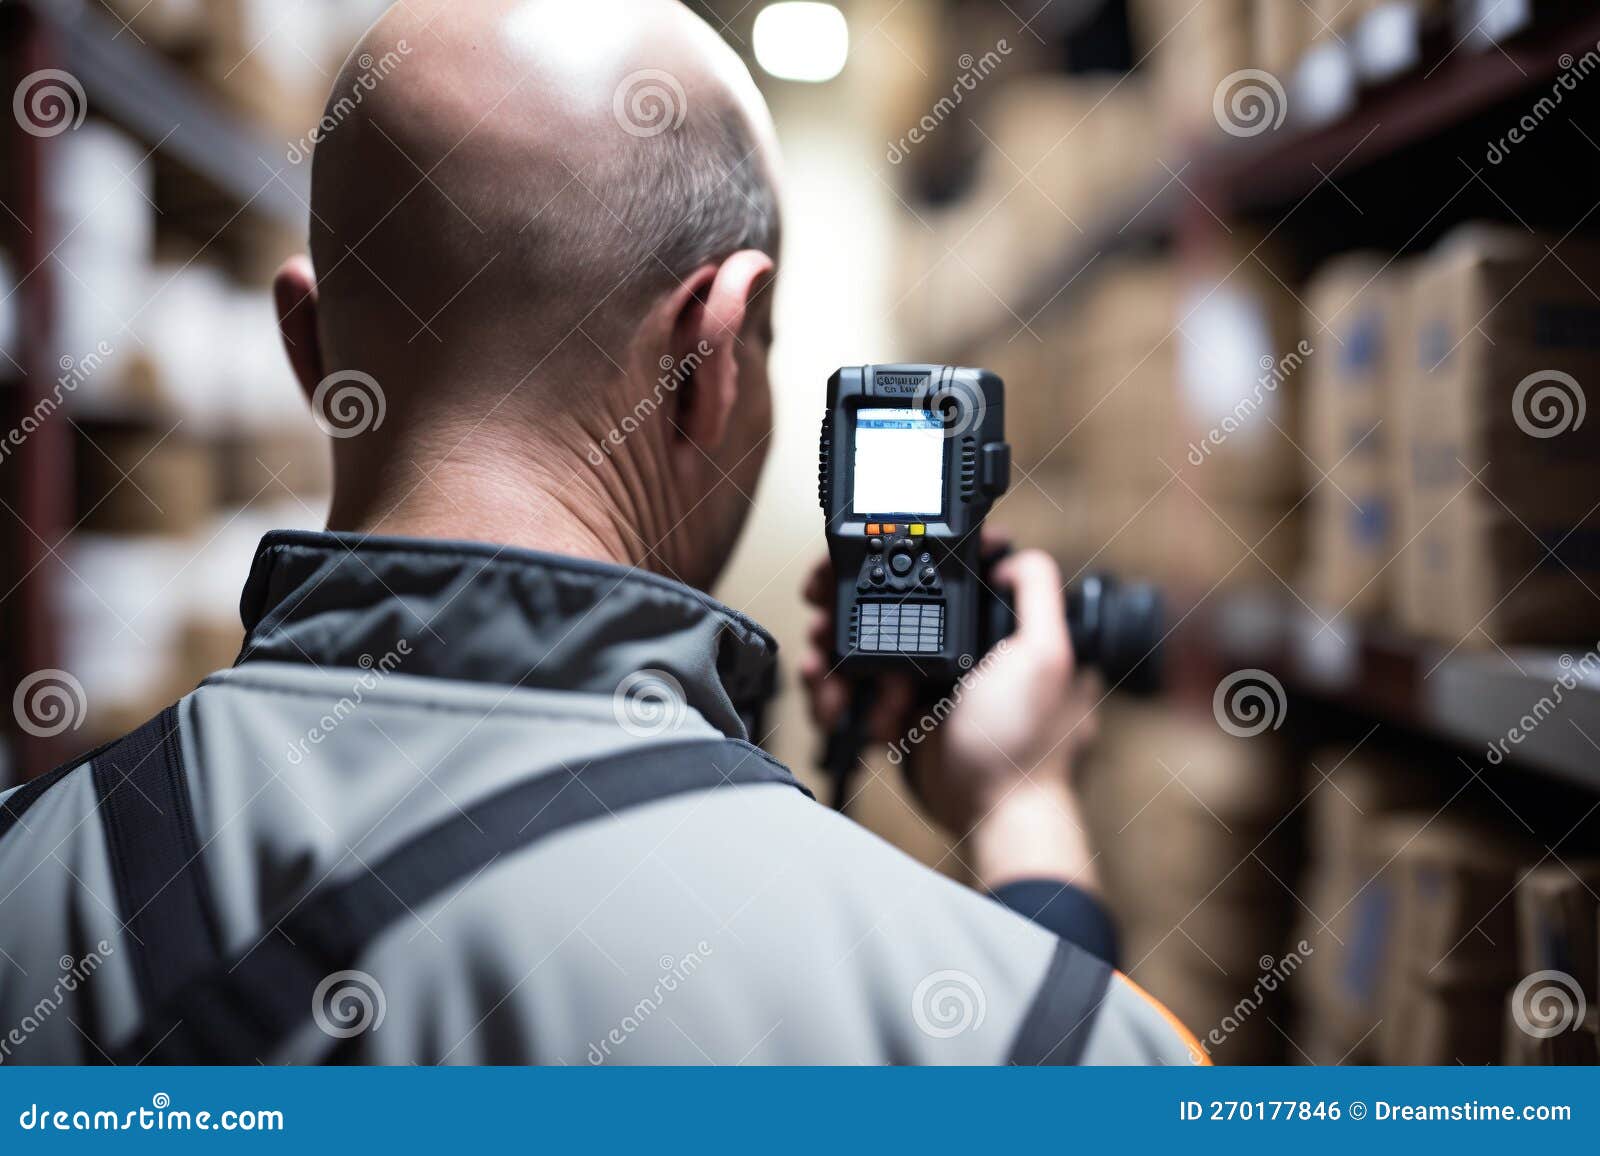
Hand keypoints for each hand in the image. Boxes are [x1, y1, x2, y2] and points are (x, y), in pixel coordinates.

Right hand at [800, 547, 1102, 892]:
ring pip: (862, 649)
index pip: (935, 575)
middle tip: (822, 612)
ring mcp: (926, 683)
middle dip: (846, 608)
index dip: (897, 563)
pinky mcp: (900, 715)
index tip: (861, 558)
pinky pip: (855, 692)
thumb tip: (1011, 554)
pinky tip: (832, 701)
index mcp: (989, 628)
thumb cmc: (1024, 743)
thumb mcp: (1045, 656)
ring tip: (822, 669)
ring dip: (833, 658)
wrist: (991, 812)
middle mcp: (957, 649)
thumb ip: (1037, 595)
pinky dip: (835, 694)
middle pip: (887, 606)